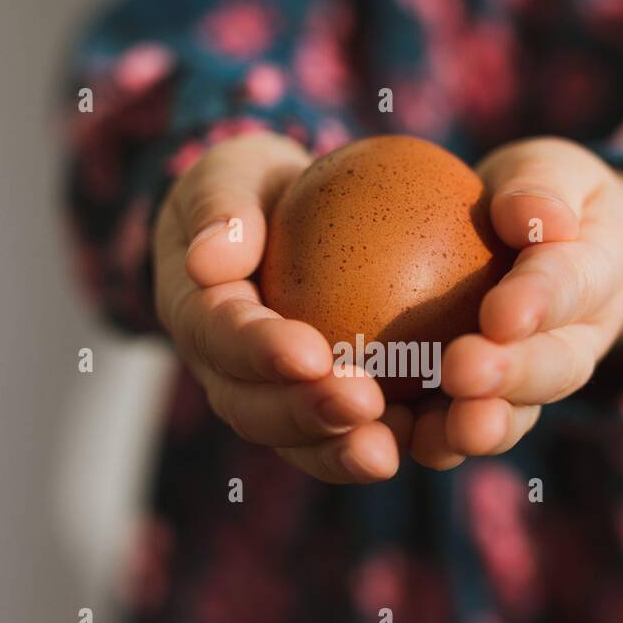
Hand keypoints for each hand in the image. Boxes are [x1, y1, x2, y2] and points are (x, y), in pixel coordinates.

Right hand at [153, 132, 406, 482]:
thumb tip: (209, 261)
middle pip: (252, 409)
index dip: (258, 351)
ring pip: (296, 441)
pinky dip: (379, 443)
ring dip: (339, 451)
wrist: (288, 222)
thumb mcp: (236, 172)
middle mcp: (226, 372)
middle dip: (304, 416)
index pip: (219, 337)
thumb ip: (221, 207)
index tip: (310, 353)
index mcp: (196, 312)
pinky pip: (344, 438)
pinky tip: (427, 437)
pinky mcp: (319, 412)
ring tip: (389, 449)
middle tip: (363, 405)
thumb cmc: (258, 188)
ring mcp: (270, 400)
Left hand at [410, 137, 622, 469]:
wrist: (537, 249)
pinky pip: (457, 427)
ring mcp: (530, 384)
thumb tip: (537, 214)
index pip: (572, 285)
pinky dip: (424, 438)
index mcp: (597, 277)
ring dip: (475, 427)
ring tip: (436, 435)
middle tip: (463, 373)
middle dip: (511, 377)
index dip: (540, 302)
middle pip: (552, 368)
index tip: (502, 314)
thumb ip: (543, 188)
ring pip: (512, 414)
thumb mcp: (549, 171)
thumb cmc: (537, 196)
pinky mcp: (481, 405)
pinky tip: (384, 440)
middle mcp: (572, 344)